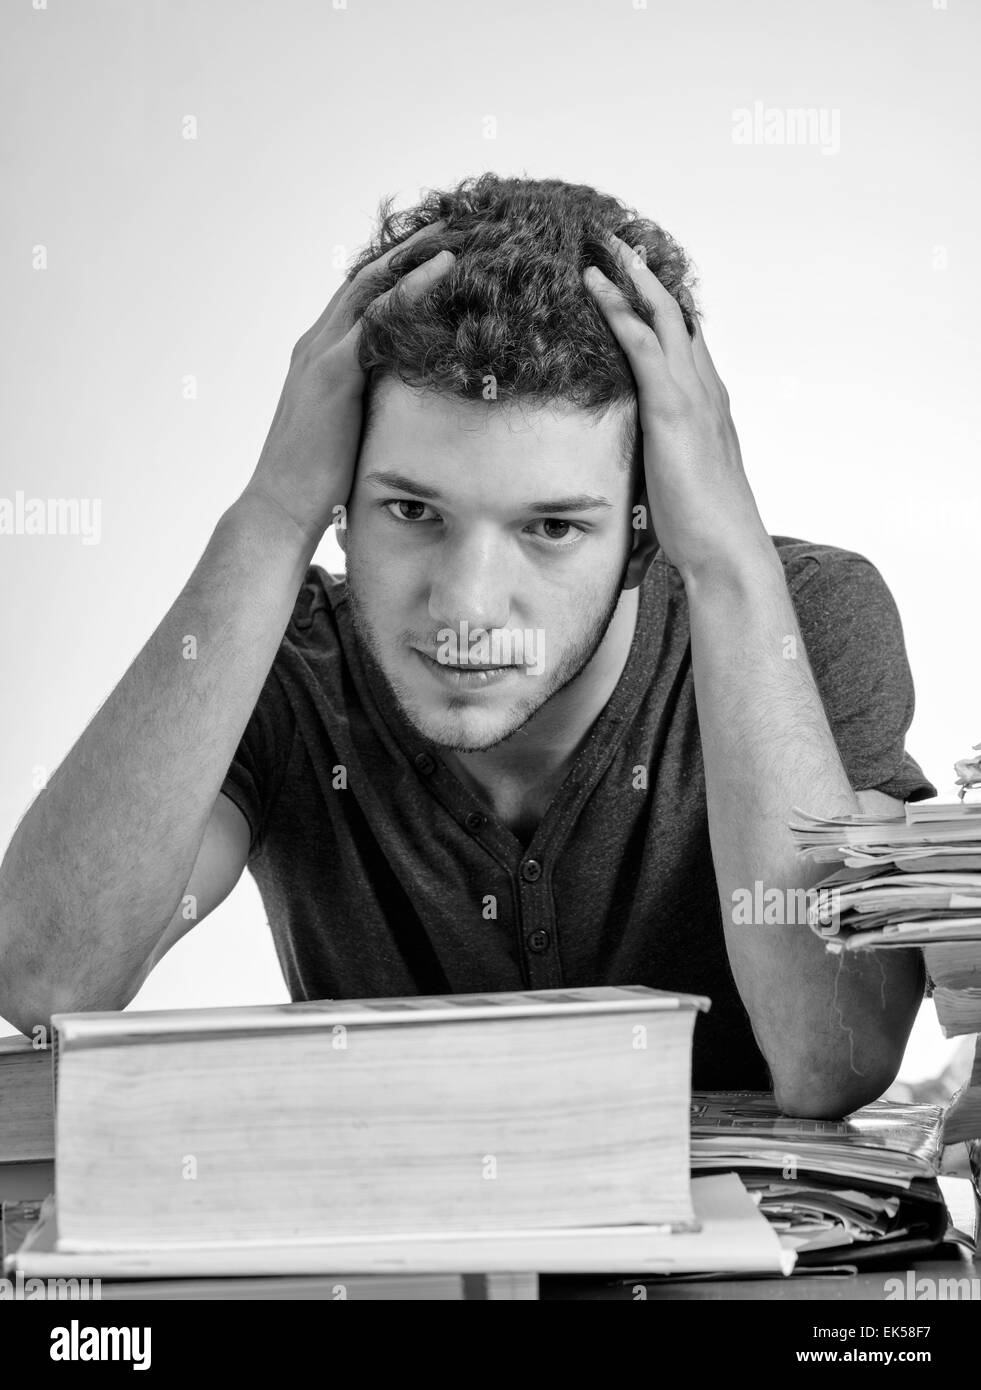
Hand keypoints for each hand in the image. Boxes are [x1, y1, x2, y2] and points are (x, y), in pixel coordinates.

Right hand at [243, 222, 454, 548]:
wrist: (281, 507)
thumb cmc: (316, 481)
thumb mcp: (349, 429)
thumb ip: (369, 403)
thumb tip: (406, 403)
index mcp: (318, 355)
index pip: (359, 296)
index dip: (396, 269)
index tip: (434, 248)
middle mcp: (316, 344)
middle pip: (366, 277)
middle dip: (409, 247)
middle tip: (454, 222)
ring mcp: (321, 354)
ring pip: (372, 284)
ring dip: (416, 253)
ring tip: (460, 230)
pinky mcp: (333, 372)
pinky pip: (377, 316)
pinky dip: (411, 287)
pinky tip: (445, 268)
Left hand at [583, 236, 770, 582]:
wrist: (728, 550)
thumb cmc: (704, 529)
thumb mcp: (679, 483)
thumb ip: (663, 460)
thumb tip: (641, 464)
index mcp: (709, 406)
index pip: (686, 342)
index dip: (663, 307)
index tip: (639, 278)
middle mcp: (706, 390)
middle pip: (676, 316)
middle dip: (647, 277)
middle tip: (620, 242)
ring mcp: (693, 397)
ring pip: (661, 319)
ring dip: (631, 279)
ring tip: (603, 247)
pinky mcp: (673, 411)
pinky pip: (644, 347)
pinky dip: (620, 312)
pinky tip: (598, 289)